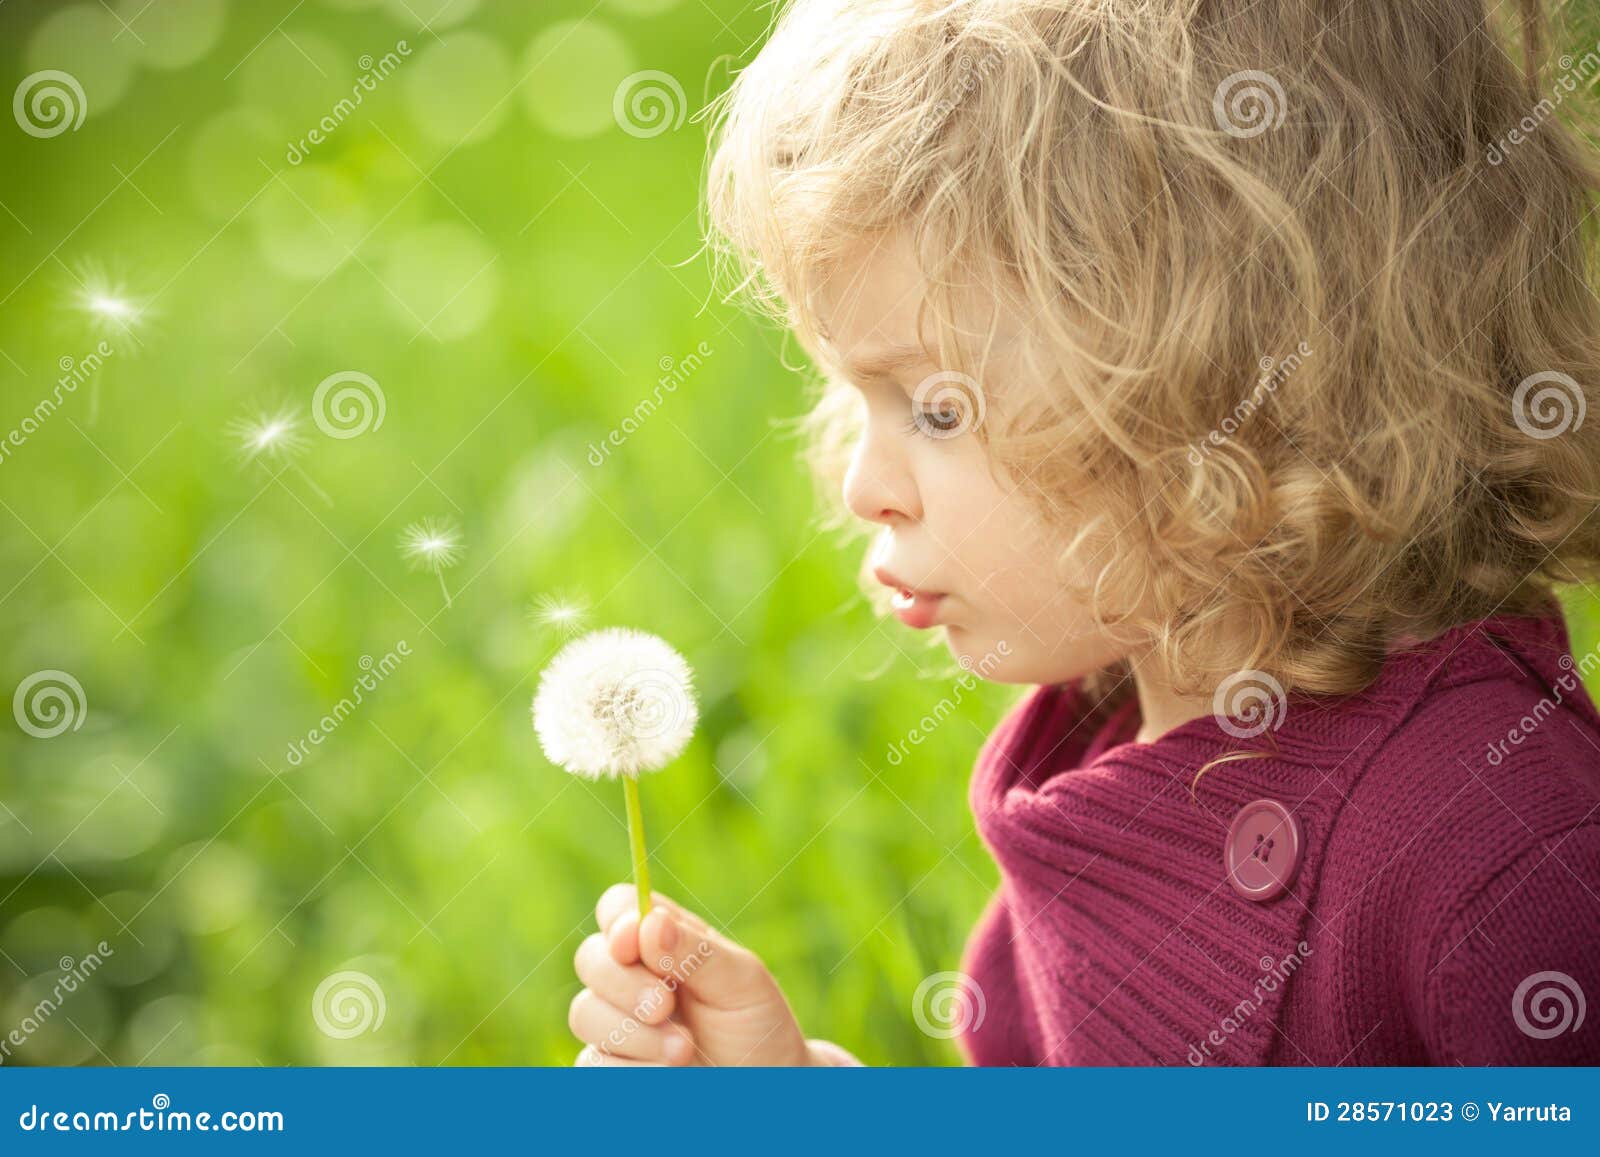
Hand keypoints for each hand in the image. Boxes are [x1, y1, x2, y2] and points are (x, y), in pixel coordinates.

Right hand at [569, 883, 811, 1065]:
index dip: (617, 920)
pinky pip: (592, 1063)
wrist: (765, 1088)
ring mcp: (617, 1023)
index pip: (618, 908)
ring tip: (683, 1051)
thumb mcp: (740, 982)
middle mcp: (632, 977)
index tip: (632, 943)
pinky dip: (631, 1071)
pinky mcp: (609, 1069)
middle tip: (664, 1006)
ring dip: (633, 1033)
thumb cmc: (755, 1026)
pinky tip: (669, 1077)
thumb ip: (696, 950)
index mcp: (663, 941)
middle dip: (624, 983)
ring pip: (585, 1013)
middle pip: (590, 958)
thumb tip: (649, 923)